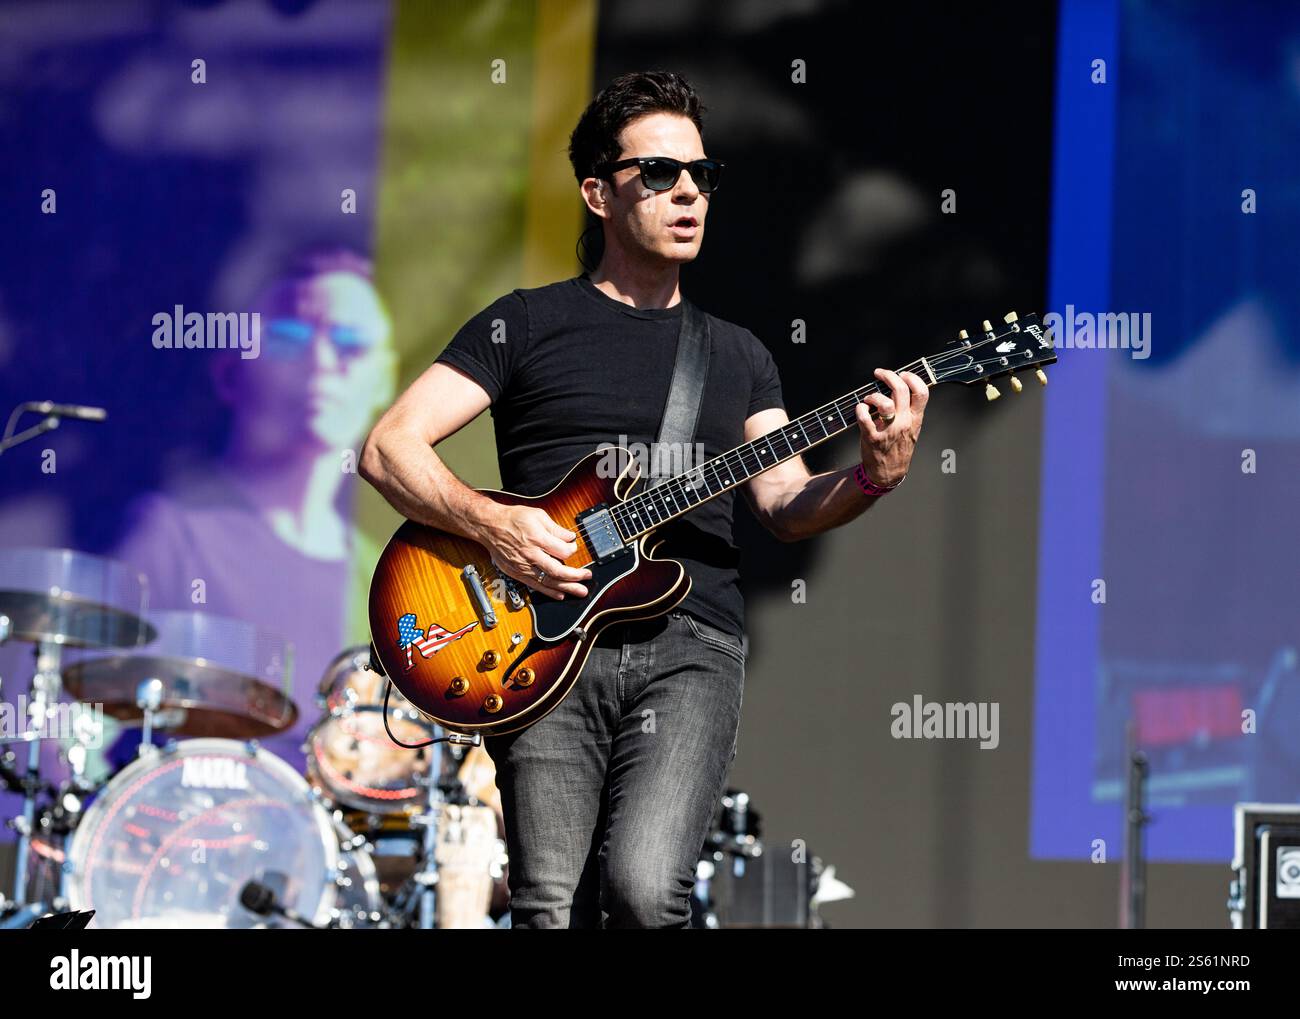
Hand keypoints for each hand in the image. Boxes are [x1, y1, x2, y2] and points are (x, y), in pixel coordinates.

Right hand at [477, 503, 591, 599]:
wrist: (490, 526)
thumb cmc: (512, 519)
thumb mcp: (537, 515)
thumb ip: (555, 528)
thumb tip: (570, 537)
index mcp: (537, 538)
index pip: (562, 551)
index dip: (572, 550)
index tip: (573, 547)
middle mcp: (530, 554)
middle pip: (557, 570)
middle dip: (575, 576)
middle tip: (587, 577)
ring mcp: (523, 566)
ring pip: (548, 581)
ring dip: (566, 588)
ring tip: (580, 591)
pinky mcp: (517, 572)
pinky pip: (535, 585)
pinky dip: (549, 591)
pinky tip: (560, 594)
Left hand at [855, 368, 928, 488]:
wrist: (889, 472)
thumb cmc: (898, 447)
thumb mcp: (911, 428)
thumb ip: (909, 410)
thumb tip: (900, 386)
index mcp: (915, 419)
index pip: (921, 392)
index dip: (912, 378)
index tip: (902, 374)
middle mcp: (903, 423)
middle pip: (900, 391)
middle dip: (888, 376)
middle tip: (879, 373)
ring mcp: (888, 431)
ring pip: (883, 403)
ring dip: (873, 395)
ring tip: (869, 398)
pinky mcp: (872, 438)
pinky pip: (864, 417)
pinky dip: (860, 409)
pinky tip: (860, 408)